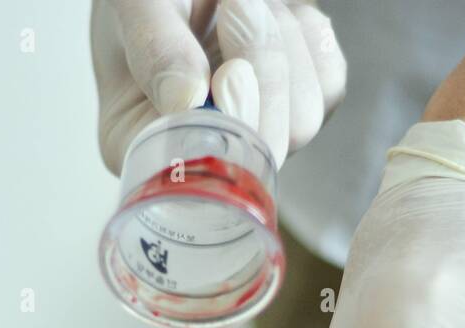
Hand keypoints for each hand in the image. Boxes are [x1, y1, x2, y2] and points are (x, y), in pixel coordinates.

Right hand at [91, 0, 345, 173]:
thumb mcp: (136, 4)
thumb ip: (154, 45)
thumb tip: (186, 98)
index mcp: (145, 144)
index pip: (199, 173)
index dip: (227, 128)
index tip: (228, 69)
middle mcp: (202, 150)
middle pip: (265, 148)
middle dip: (261, 70)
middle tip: (236, 4)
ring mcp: (254, 131)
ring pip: (304, 120)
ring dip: (281, 44)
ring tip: (243, 2)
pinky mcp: (296, 103)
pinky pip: (328, 86)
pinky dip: (306, 39)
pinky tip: (272, 14)